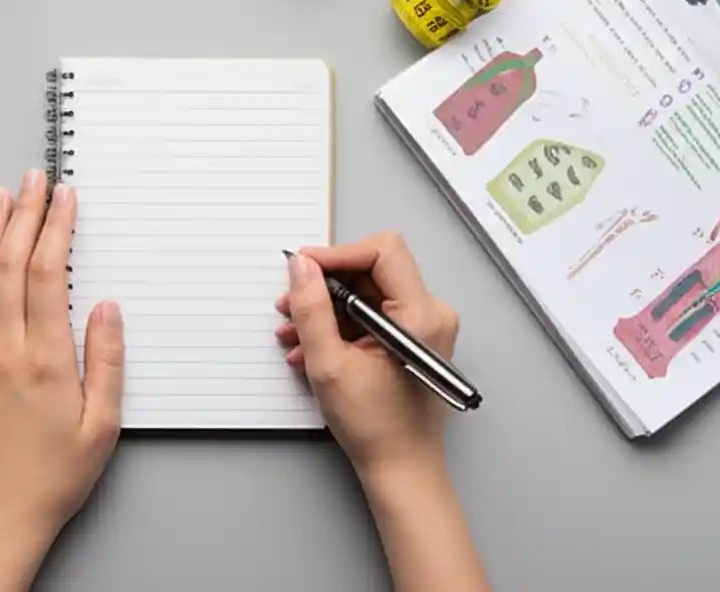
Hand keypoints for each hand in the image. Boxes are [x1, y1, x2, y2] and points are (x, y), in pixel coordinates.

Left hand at [0, 172, 124, 590]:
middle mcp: (3, 350)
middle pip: (9, 264)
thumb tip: (106, 307)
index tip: (65, 198)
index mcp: (45, 359)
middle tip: (33, 180)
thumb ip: (106, 361)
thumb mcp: (102, 426)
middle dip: (24, 214)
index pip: (48, 274)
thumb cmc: (51, 479)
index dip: (56, 228)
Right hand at [278, 233, 488, 591]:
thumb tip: (300, 267)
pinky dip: (340, 325)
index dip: (337, 254)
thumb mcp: (329, 364)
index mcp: (420, 316)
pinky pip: (373, 315)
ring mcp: (424, 326)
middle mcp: (431, 313)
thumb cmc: (374, 426)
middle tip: (288, 304)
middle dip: (325, 286)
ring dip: (326, 309)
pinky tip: (311, 348)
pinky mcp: (413, 339)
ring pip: (368, 293)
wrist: (401, 468)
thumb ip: (311, 309)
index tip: (302, 269)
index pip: (382, 251)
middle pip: (373, 270)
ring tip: (292, 332)